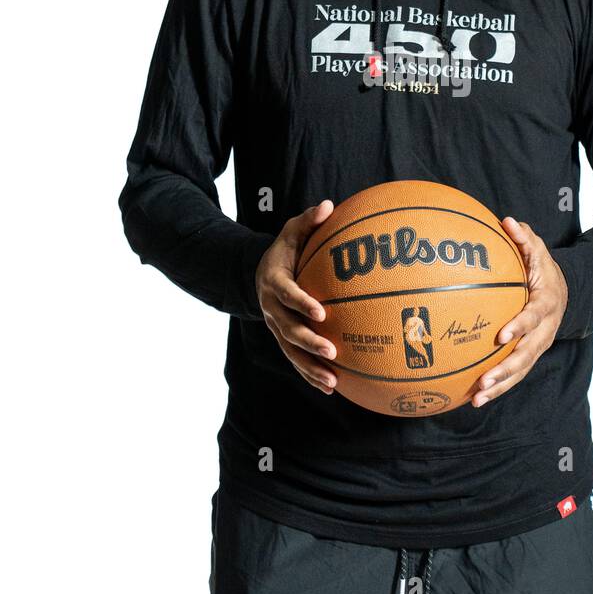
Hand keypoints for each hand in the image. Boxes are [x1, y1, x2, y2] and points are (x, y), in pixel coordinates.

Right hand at [255, 200, 338, 394]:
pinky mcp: (283, 340)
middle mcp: (271, 309)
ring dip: (310, 368)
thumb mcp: (292, 231)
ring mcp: (276, 328)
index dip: (302, 304)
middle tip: (332, 350)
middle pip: (288, 330)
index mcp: (274, 282)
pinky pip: (296, 361)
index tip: (322, 312)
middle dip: (309, 343)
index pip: (287, 294)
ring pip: (291, 352)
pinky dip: (311, 375)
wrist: (260, 273)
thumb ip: (308, 220)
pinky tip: (331, 388)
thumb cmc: (285, 250)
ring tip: (332, 381)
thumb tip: (328, 205)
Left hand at [471, 217, 568, 407]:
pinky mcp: (530, 355)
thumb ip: (524, 237)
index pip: (533, 316)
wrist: (566, 293)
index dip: (519, 326)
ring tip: (477, 398)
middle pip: (527, 354)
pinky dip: (498, 387)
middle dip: (506, 369)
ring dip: (500, 386)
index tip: (501, 336)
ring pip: (521, 370)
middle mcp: (544, 330)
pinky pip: (515, 374)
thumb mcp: (538, 250)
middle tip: (484, 380)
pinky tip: (474, 398)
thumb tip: (507, 220)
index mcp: (546, 304)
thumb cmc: (543, 270)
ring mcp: (539, 345)